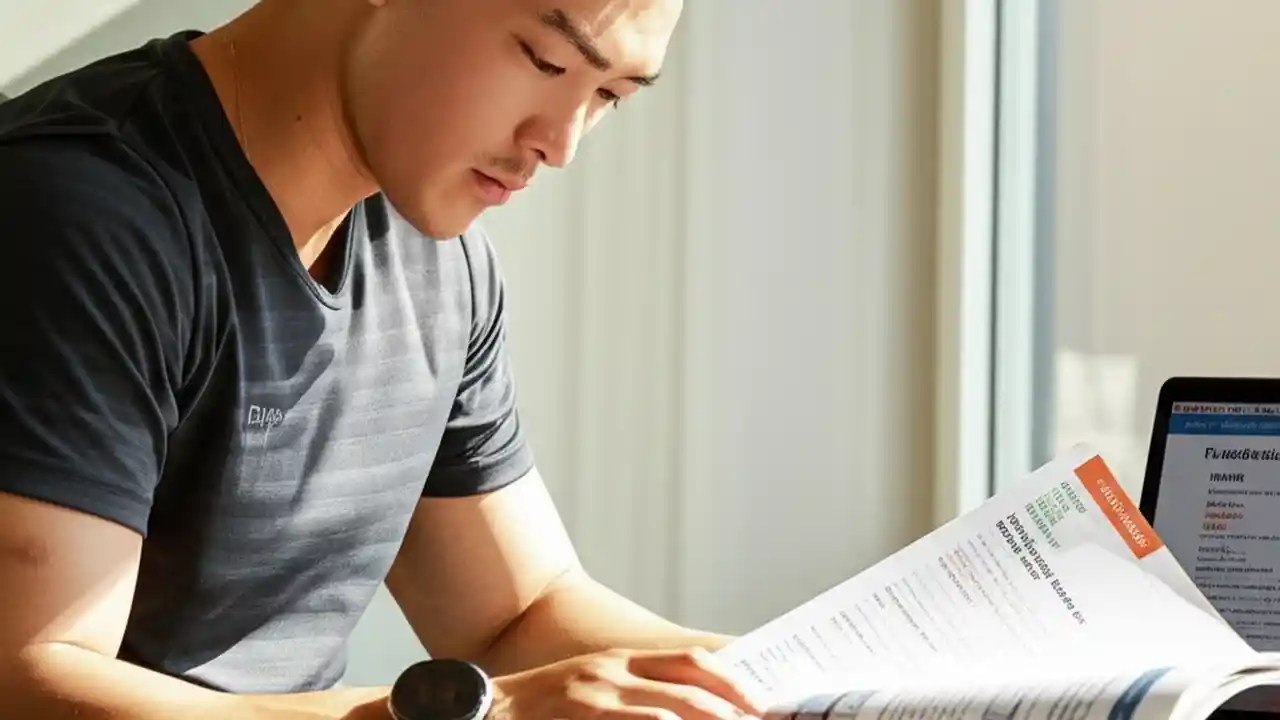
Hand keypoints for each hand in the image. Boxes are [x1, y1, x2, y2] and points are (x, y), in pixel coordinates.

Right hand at [488, 647, 766, 718]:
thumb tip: (690, 706)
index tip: (760, 702)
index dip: (732, 681)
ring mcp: (596, 694)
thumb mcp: (594, 689)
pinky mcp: (582, 716)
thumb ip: (638, 693)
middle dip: (733, 704)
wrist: (484, 709)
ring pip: (670, 710)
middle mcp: (613, 671)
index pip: (691, 661)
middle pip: (690, 681)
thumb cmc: (545, 709)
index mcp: (621, 660)